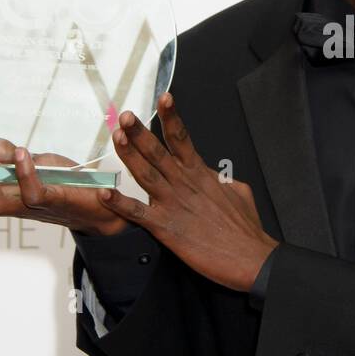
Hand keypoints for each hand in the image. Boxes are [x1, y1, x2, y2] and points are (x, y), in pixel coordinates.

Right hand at [0, 137, 130, 237]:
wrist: (105, 203)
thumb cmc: (65, 182)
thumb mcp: (33, 159)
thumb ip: (4, 152)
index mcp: (0, 194)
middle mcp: (9, 204)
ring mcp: (29, 205)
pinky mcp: (53, 201)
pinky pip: (33, 193)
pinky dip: (25, 173)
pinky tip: (22, 153)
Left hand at [97, 93, 278, 292]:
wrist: (250, 258)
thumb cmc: (246, 228)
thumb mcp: (239, 192)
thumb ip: (220, 180)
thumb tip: (213, 175)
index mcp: (201, 174)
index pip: (182, 138)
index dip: (171, 117)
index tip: (163, 97)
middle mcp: (185, 184)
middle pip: (158, 151)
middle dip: (140, 131)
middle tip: (124, 115)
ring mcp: (174, 204)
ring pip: (145, 174)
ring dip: (128, 155)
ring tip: (116, 136)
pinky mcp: (166, 228)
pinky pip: (138, 213)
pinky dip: (120, 203)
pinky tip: (104, 193)